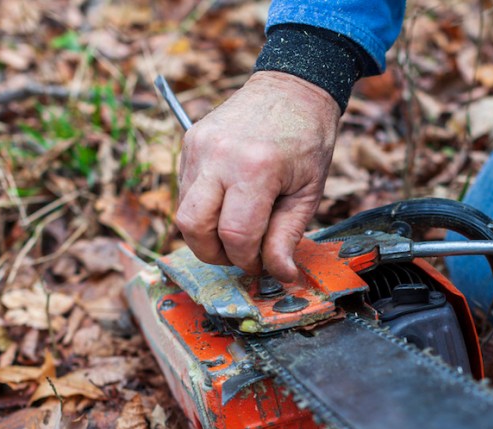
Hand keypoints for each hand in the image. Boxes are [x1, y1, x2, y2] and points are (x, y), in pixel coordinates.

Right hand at [175, 71, 340, 280]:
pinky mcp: (188, 143)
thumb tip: (281, 275)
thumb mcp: (309, 192)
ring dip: (206, 234)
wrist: (291, 88)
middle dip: (215, 254)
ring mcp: (198, 147)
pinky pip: (185, 192)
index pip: (236, 235)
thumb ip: (288, 236)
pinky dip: (203, 210)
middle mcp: (219, 156)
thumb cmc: (307, 140)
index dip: (247, 260)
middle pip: (194, 228)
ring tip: (236, 230)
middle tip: (240, 254)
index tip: (261, 264)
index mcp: (256, 168)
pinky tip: (228, 204)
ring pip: (183, 213)